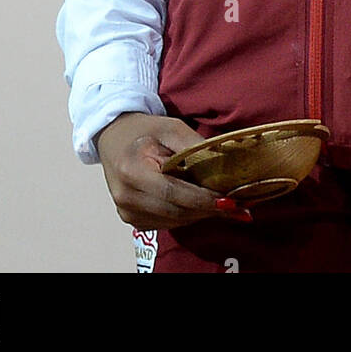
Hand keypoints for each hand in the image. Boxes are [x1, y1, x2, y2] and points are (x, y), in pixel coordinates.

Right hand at [96, 112, 253, 229]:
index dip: (202, 199)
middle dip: (207, 209)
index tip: (228, 201)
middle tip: (236, 206)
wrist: (114, 138)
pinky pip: (166, 223)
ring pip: (173, 221)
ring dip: (199, 214)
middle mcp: (126, 197)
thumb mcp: (171, 128)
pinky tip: (200, 205)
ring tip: (223, 204)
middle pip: (176, 211)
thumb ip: (194, 146)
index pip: (173, 192)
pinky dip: (186, 215)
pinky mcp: (131, 220)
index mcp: (132, 171)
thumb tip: (225, 165)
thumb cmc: (145, 130)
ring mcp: (127, 212)